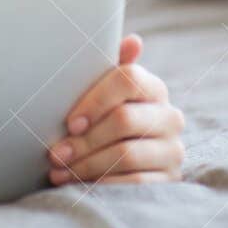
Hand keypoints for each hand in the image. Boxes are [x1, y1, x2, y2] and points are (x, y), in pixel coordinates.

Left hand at [47, 33, 183, 185]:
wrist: (118, 165)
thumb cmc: (101, 121)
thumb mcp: (102, 95)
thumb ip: (111, 67)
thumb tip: (134, 41)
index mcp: (153, 88)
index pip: (128, 79)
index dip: (95, 100)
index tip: (70, 122)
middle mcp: (170, 117)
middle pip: (124, 120)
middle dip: (84, 139)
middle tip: (55, 154)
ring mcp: (173, 150)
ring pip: (126, 154)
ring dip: (86, 164)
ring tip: (58, 171)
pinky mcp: (169, 180)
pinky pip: (134, 183)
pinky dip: (101, 184)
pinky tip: (77, 186)